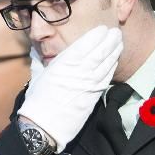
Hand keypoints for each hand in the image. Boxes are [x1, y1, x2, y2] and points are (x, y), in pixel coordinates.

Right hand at [18, 25, 122, 151]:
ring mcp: (89, 84)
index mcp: (64, 64)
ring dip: (114, 51)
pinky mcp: (94, 95)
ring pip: (106, 63)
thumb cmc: (38, 101)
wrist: (45, 125)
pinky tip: (114, 61)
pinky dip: (112, 67)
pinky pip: (106, 77)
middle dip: (110, 40)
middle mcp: (79, 71)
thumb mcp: (37, 76)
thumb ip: (39, 61)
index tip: (102, 29)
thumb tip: (35, 51)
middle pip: (100, 52)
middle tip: (116, 32)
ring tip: (119, 43)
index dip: (96, 36)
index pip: (85, 44)